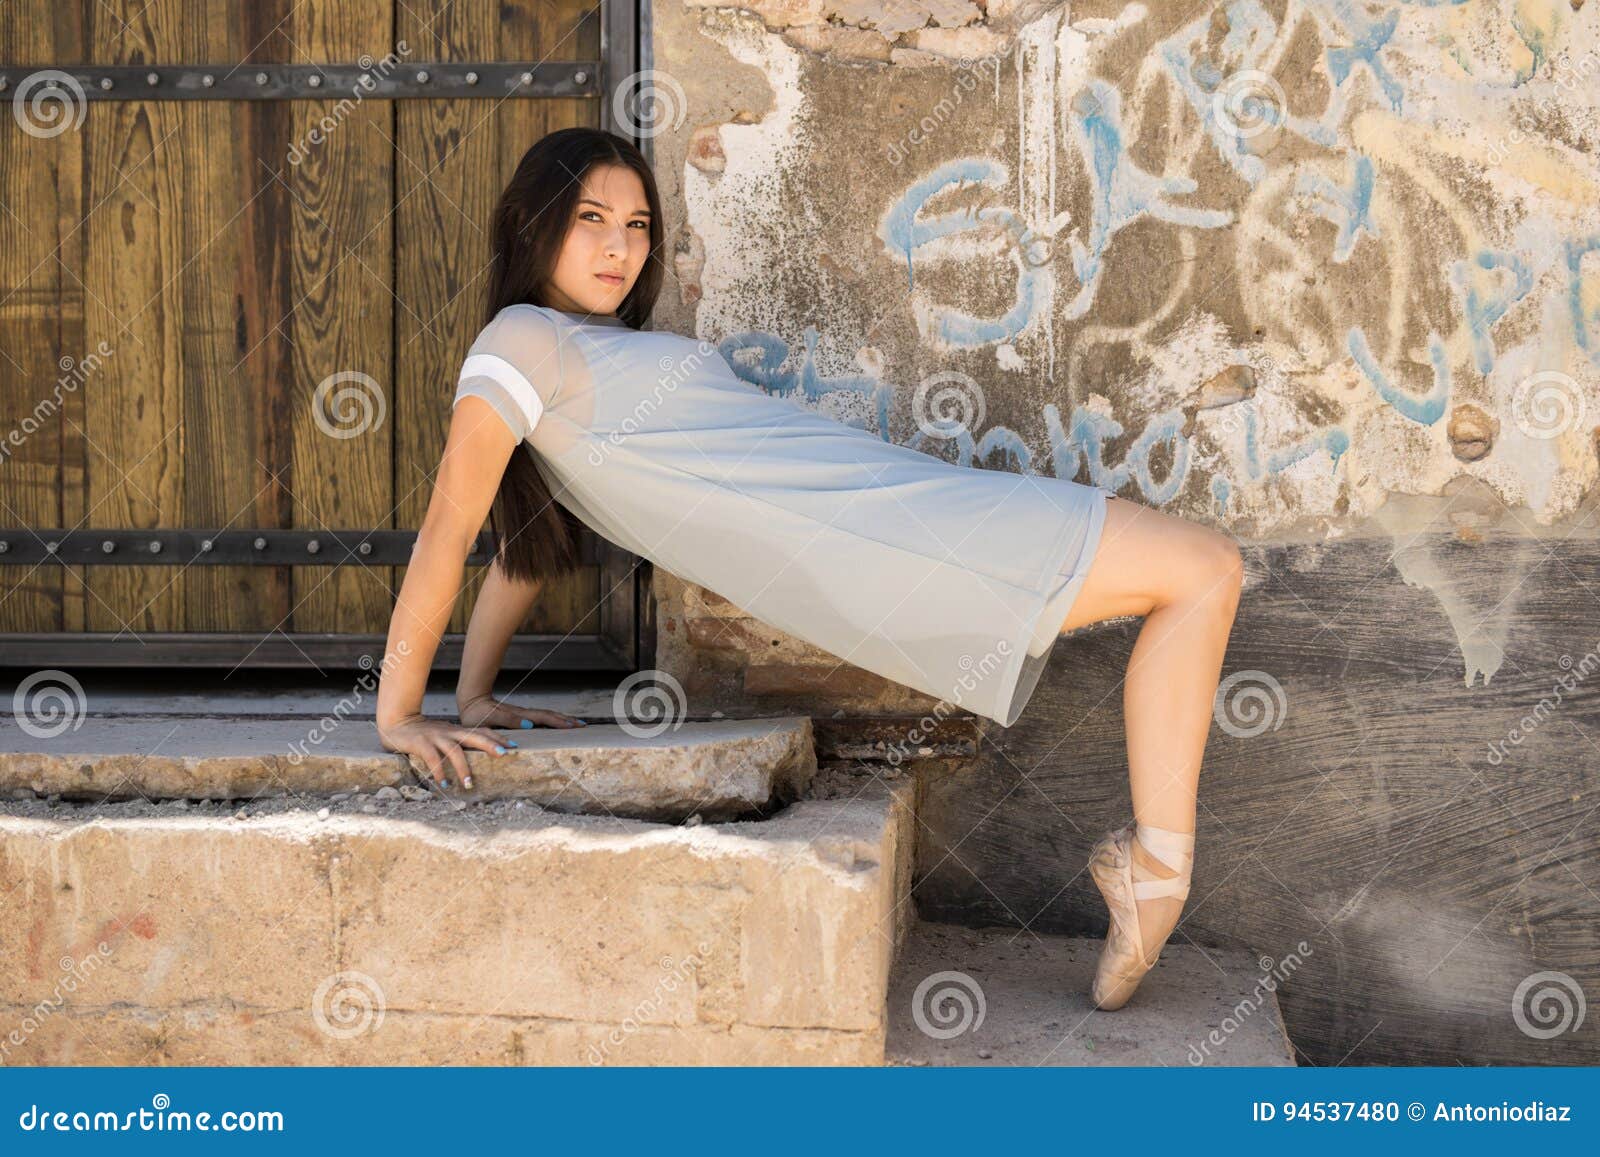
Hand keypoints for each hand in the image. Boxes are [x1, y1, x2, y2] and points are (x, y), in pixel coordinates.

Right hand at [376, 713, 511, 789]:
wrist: (398, 722)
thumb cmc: (425, 734)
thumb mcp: (445, 735)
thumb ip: (459, 742)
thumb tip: (479, 754)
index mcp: (457, 731)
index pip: (481, 731)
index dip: (497, 737)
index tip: (513, 745)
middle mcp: (450, 732)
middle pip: (474, 736)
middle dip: (490, 744)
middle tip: (504, 755)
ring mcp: (436, 737)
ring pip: (454, 750)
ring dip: (463, 768)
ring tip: (469, 784)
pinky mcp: (421, 743)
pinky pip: (432, 758)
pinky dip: (439, 771)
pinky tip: (443, 784)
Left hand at [457, 692, 586, 730]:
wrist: (471, 700)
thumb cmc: (477, 714)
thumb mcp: (491, 719)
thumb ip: (508, 721)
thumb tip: (529, 725)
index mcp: (520, 716)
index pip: (544, 719)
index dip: (558, 723)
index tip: (573, 726)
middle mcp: (524, 714)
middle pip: (550, 716)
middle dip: (566, 721)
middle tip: (583, 726)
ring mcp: (523, 714)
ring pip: (547, 715)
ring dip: (562, 719)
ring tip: (577, 724)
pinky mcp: (520, 716)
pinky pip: (541, 717)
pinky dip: (553, 719)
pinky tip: (558, 723)